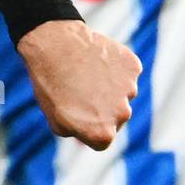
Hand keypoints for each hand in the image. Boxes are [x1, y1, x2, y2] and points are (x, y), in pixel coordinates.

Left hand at [17, 20, 139, 149]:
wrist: (55, 45)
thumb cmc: (51, 85)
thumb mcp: (57, 121)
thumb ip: (79, 133)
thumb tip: (91, 133)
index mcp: (103, 134)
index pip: (102, 139)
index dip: (88, 125)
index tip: (77, 111)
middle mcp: (122, 114)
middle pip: (116, 116)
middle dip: (102, 107)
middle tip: (81, 90)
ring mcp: (130, 89)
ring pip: (123, 94)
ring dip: (110, 87)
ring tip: (86, 74)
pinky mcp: (133, 67)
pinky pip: (127, 73)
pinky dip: (116, 68)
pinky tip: (97, 61)